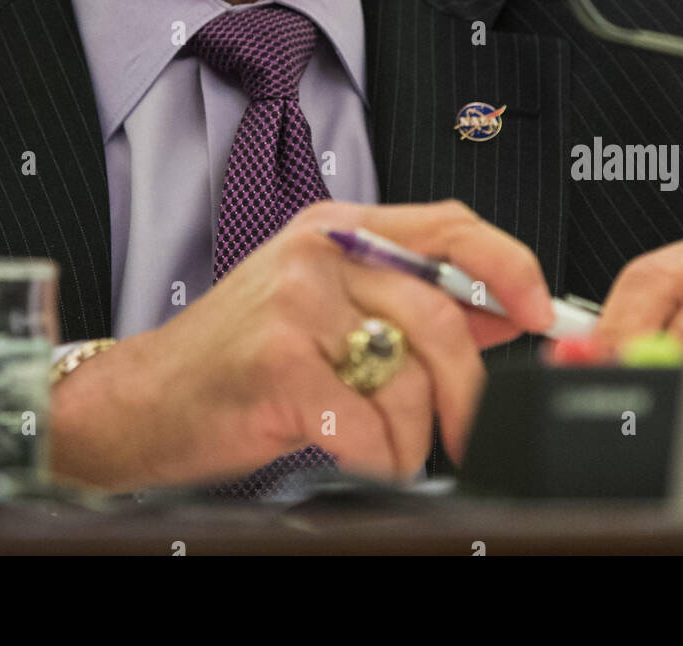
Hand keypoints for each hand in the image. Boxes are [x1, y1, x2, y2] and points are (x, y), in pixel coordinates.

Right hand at [49, 198, 553, 492]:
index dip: (511, 265)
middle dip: (468, 389)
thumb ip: (407, 297)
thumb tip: (499, 308)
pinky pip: (373, 427)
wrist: (140, 401)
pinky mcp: (279, 363)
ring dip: (410, 434)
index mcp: (336, 229)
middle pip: (442, 315)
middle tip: (462, 429)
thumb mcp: (320, 305)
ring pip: (412, 378)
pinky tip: (339, 447)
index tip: (541, 310)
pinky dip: (376, 457)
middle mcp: (319, 252)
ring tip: (370, 437)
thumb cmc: (232, 359)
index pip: (451, 224)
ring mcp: (296, 303)